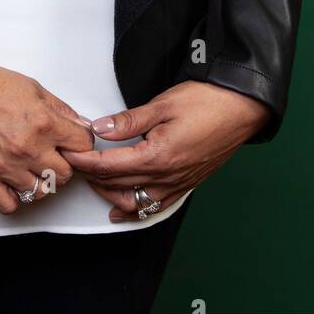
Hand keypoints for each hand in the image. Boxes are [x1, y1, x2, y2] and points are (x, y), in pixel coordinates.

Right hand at [0, 62, 95, 214]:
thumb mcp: (33, 87)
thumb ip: (61, 110)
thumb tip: (81, 126)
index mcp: (43, 123)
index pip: (83, 147)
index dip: (80, 144)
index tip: (72, 143)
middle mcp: (28, 148)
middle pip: (66, 175)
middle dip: (62, 164)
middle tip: (51, 154)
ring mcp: (6, 167)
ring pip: (42, 193)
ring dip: (40, 181)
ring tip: (31, 167)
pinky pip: (11, 205)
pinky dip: (15, 197)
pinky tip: (13, 181)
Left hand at [61, 81, 271, 221]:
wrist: (242, 108)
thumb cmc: (208, 102)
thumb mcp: (163, 105)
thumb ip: (129, 120)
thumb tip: (101, 128)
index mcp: (157, 157)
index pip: (109, 166)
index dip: (86, 162)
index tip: (71, 155)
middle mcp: (166, 177)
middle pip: (118, 185)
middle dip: (92, 177)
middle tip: (76, 165)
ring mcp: (178, 184)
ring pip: (135, 203)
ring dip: (110, 195)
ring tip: (94, 184)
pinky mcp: (187, 183)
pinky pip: (156, 206)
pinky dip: (136, 210)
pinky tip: (123, 210)